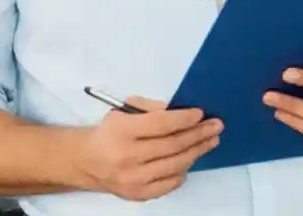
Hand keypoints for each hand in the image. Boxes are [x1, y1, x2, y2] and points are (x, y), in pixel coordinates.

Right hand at [74, 97, 222, 201]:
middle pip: (172, 145)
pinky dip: (183, 170)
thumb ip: (149, 108)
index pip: (160, 124)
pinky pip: (170, 183)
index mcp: (121, 131)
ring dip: (197, 151)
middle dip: (198, 134)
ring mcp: (134, 179)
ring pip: (175, 165)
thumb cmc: (109, 132)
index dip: (184, 119)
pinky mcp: (138, 194)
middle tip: (216, 126)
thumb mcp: (122, 112)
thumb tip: (179, 112)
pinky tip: (191, 159)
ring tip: (211, 141)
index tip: (200, 114)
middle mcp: (127, 157)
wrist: (87, 161)